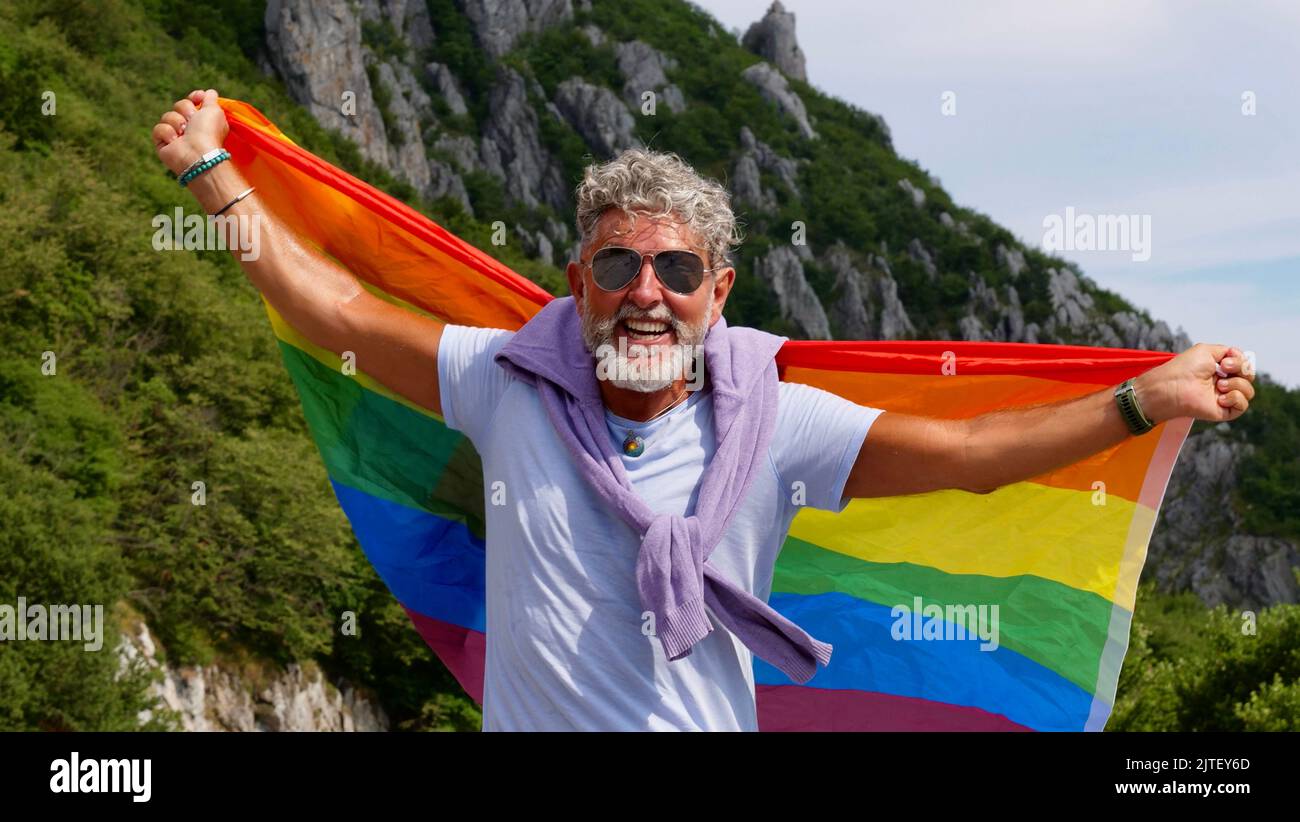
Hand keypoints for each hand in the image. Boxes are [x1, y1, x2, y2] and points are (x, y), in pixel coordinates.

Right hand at [152, 88, 228, 175]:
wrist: (197, 153)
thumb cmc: (208, 132)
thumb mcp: (215, 111)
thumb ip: (211, 99)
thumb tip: (209, 92)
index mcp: (203, 120)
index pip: (192, 102)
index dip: (193, 98)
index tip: (197, 98)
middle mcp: (190, 127)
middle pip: (179, 106)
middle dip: (185, 110)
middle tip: (192, 122)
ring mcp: (176, 135)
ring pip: (167, 116)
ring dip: (176, 122)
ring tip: (183, 134)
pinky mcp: (163, 143)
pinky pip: (158, 128)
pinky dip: (166, 133)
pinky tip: (174, 141)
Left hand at [1134, 343, 1255, 423]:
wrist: (1173, 386)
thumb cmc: (1184, 368)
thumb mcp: (1206, 350)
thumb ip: (1226, 351)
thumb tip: (1239, 356)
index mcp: (1220, 369)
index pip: (1244, 366)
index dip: (1241, 362)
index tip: (1225, 362)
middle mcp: (1224, 383)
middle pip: (1249, 377)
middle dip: (1242, 370)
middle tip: (1223, 369)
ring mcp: (1224, 397)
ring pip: (1249, 391)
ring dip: (1237, 385)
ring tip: (1218, 385)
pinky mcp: (1223, 411)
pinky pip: (1243, 406)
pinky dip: (1236, 399)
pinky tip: (1221, 398)